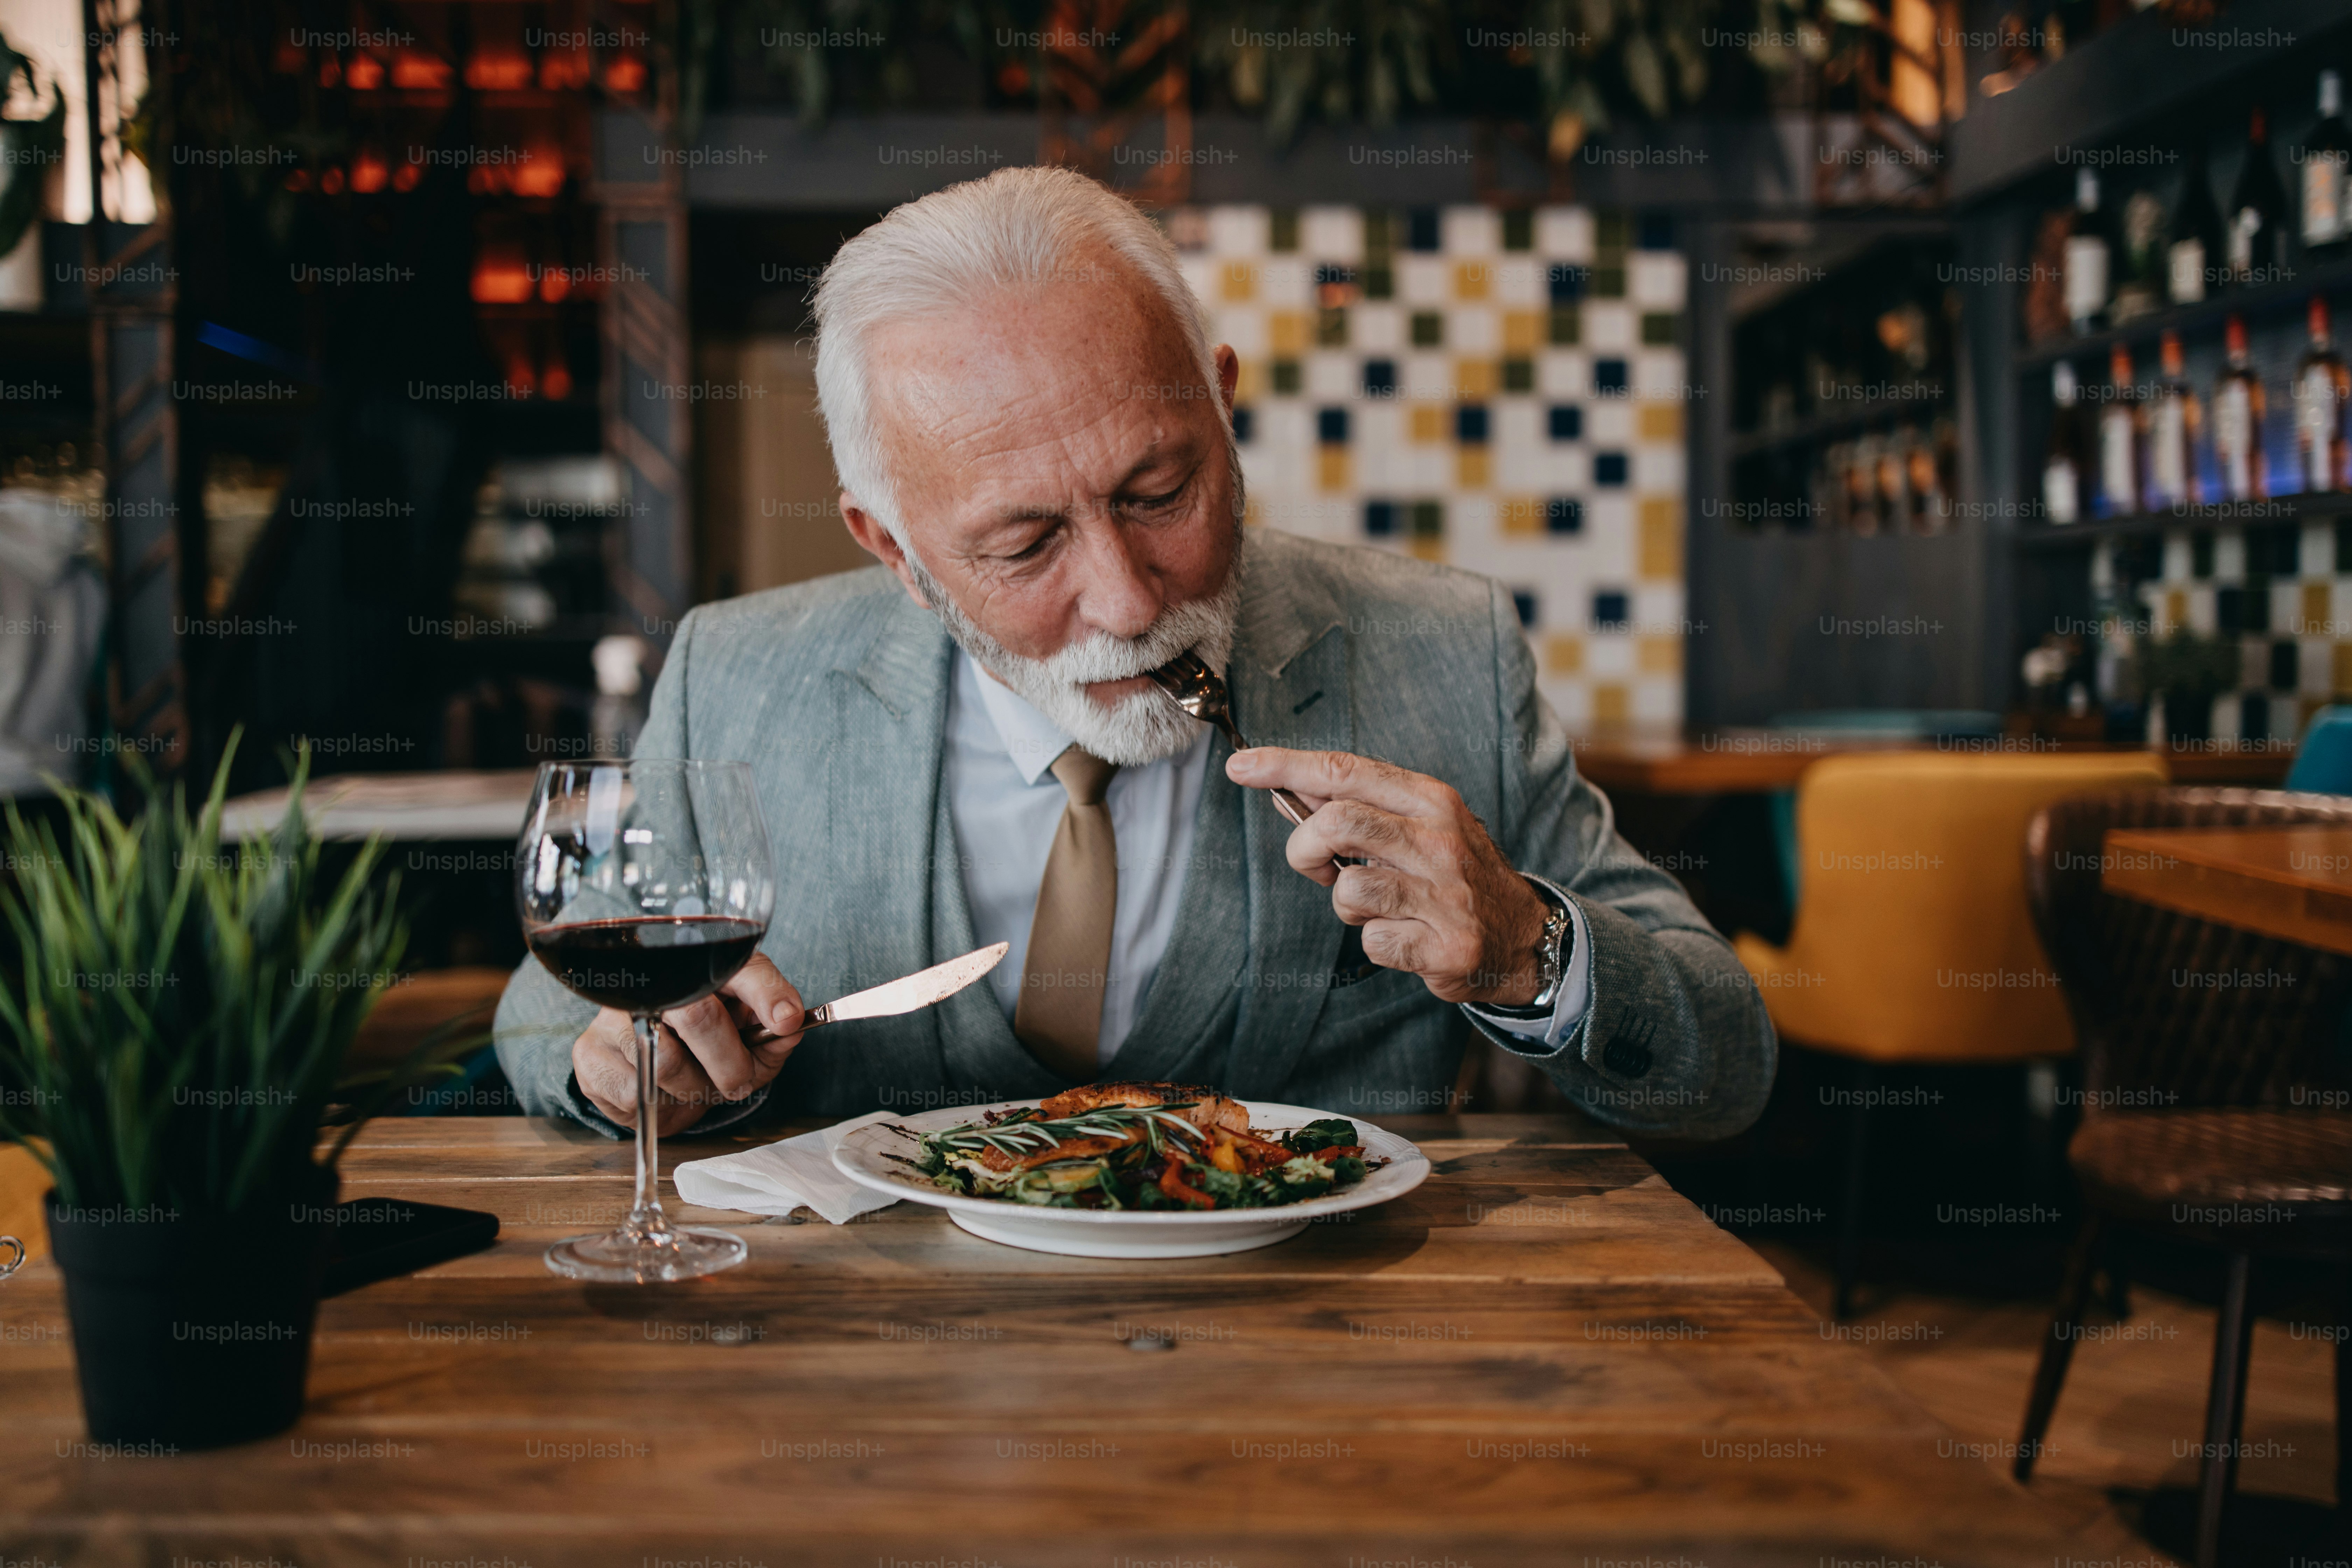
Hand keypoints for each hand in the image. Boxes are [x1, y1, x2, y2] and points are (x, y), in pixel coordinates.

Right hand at [570, 953, 806, 1133]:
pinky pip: (633, 1093)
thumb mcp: (752, 1035)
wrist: (651, 1062)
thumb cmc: (711, 1042)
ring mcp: (613, 1013)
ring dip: (692, 1089)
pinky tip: (661, 1090)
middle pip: (697, 1014)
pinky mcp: (588, 1053)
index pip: (740, 967)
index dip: (767, 993)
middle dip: (728, 1063)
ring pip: (665, 1062)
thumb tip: (790, 1024)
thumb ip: (776, 1030)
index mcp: (704, 965)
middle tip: (737, 1082)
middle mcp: (652, 978)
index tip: (786, 1020)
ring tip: (694, 1082)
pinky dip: (658, 1106)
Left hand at [1228, 747, 1552, 1006]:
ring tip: (1377, 906)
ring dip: (1345, 903)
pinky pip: (1371, 940)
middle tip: (1316, 866)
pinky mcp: (1444, 946)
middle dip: (1305, 848)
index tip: (1241, 766)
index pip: (1346, 770)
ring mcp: (1445, 894)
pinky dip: (1375, 941)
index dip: (1286, 766)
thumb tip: (1291, 788)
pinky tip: (1406, 936)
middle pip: (1337, 822)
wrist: (1523, 935)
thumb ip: (1360, 807)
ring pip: (1348, 888)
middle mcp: (1440, 840)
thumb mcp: (1420, 826)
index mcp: (1431, 800)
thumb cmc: (1455, 876)